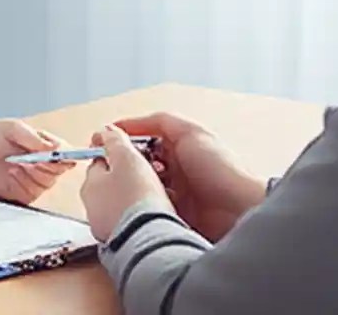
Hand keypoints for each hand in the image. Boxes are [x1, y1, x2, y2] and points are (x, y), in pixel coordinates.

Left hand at [0, 119, 73, 202]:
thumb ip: (33, 138)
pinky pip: (33, 195)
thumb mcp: (12, 128)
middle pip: (60, 169)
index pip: (66, 152)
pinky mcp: (24, 194)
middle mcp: (44, 164)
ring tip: (18, 163)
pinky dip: (24, 184)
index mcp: (46, 145)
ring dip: (35, 173)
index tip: (60, 155)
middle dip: (49, 164)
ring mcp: (35, 180)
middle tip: (34, 159)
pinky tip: (12, 174)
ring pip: (48, 182)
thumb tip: (54, 147)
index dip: (67, 154)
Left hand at [80, 125, 173, 241]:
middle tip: (150, 175)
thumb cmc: (137, 197)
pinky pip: (129, 222)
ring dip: (135, 197)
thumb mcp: (127, 158)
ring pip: (120, 202)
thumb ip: (115, 141)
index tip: (136, 156)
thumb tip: (106, 130)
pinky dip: (139, 216)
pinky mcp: (119, 241)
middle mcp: (91, 206)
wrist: (147, 238)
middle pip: (110, 182)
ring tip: (157, 196)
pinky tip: (154, 215)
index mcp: (90, 183)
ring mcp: (104, 225)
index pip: (100, 161)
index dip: (119, 155)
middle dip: (128, 177)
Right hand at [117, 112, 265, 241]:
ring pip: (142, 184)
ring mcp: (174, 193)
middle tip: (105, 165)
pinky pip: (150, 205)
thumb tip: (128, 124)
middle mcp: (175, 169)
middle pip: (139, 161)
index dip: (122, 138)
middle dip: (123, 162)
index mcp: (179, 147)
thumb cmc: (220, 168)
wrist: (240, 210)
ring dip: (132, 182)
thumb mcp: (191, 133)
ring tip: (121, 183)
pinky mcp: (173, 215)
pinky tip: (134, 201)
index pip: (143, 139)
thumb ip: (160, 122)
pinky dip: (142, 202)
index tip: (98, 140)